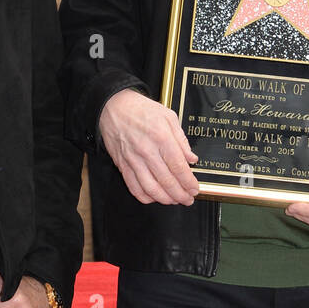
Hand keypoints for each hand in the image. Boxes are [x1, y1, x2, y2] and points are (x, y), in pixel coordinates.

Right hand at [98, 88, 198, 204]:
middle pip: (166, 181)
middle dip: (180, 194)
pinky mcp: (122, 165)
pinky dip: (145, 197)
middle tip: (188, 199)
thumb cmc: (141, 109)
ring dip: (165, 199)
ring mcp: (133, 160)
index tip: (195, 189)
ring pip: (151, 188)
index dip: (188, 182)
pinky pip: (134, 187)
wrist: (113, 106)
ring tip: (175, 201)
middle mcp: (147, 151)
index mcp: (161, 137)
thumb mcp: (168, 116)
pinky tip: (154, 198)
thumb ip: (181, 139)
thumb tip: (191, 158)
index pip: (178, 167)